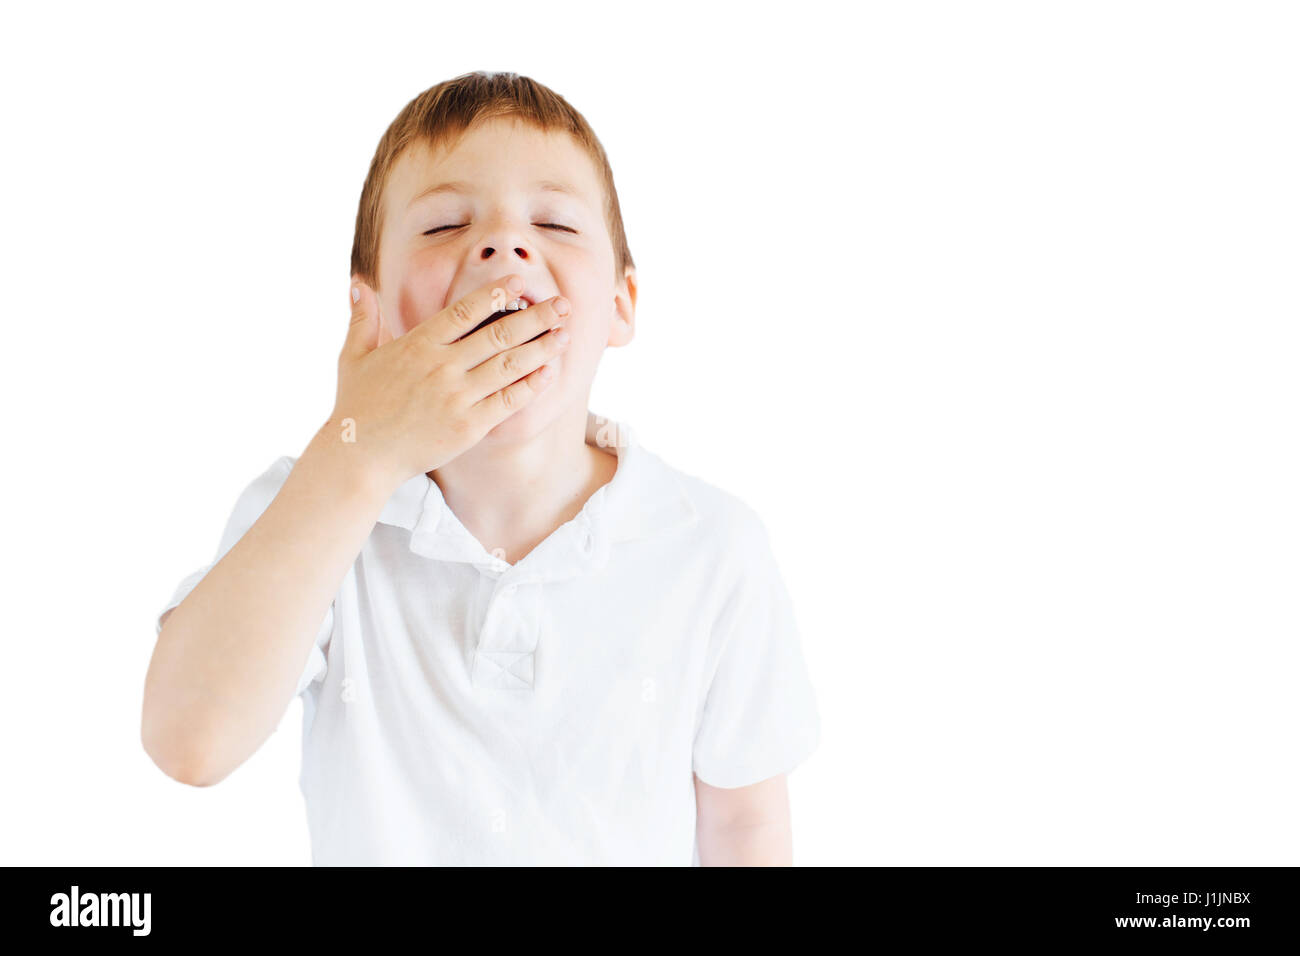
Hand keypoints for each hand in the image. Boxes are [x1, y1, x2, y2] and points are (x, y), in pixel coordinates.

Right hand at [328, 274, 571, 489]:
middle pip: (498, 334)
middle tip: (562, 305)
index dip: (494, 294)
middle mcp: (441, 366)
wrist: (360, 456)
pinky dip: (531, 385)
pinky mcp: (469, 426)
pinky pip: (508, 401)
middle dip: (535, 317)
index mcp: (418, 344)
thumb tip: (358, 285)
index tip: (519, 282)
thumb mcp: (353, 357)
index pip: (464, 311)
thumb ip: (363, 319)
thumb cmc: (357, 406)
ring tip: (564, 334)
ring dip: (541, 348)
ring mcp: (457, 396)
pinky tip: (550, 372)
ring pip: (509, 365)